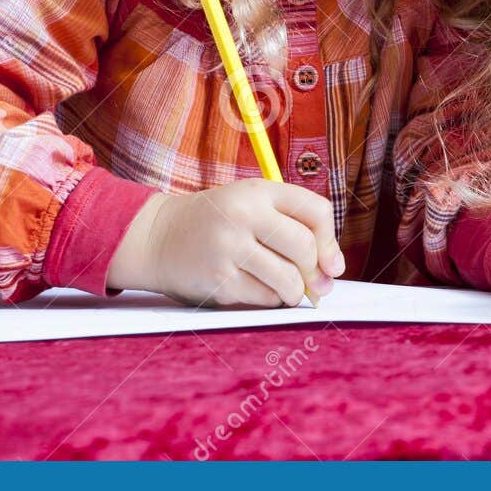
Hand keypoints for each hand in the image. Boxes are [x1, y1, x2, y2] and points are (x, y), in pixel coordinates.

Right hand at [106, 179, 345, 307]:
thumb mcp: (252, 204)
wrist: (159, 236)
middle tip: (316, 286)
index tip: (331, 263)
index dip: (331, 241)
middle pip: (304, 248)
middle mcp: (244, 214)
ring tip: (287, 290)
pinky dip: (270, 299)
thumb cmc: (218, 222)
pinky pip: (264, 298)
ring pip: (288, 279)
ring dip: (295, 292)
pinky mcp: (218, 278)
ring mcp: (229, 247)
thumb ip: (292, 225)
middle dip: (316, 274)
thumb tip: (332, 272)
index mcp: (258, 191)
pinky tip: (257, 289)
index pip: (316, 211)